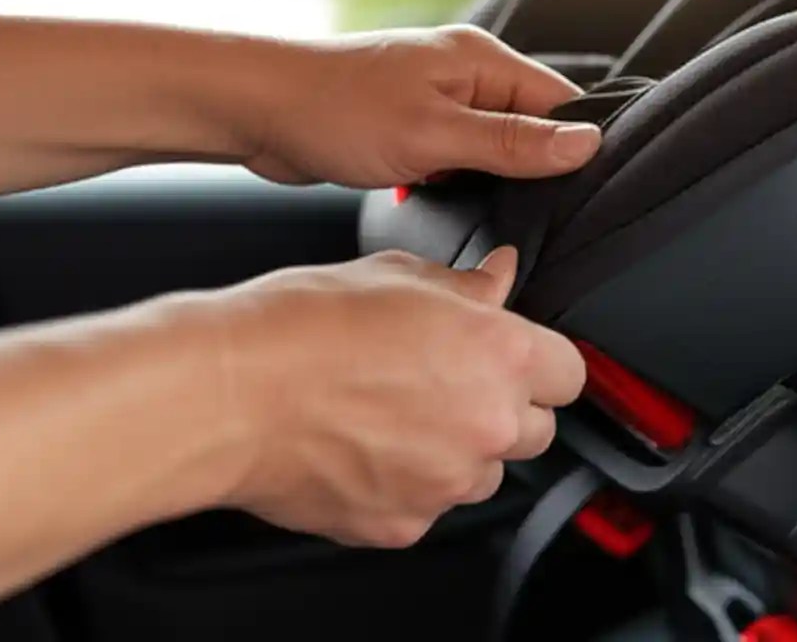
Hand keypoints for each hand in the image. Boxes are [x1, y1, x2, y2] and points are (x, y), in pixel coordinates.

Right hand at [194, 247, 584, 546]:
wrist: (226, 394)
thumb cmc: (298, 326)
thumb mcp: (394, 273)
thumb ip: (465, 286)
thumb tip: (499, 276)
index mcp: (498, 354)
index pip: (570, 372)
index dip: (540, 361)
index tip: (513, 357)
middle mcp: (486, 424)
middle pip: (536, 429)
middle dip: (504, 407)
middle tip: (444, 382)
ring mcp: (446, 482)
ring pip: (484, 472)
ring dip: (458, 449)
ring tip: (393, 413)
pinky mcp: (404, 523)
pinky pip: (429, 504)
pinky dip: (408, 483)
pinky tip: (363, 446)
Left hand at [247, 25, 602, 186]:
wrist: (257, 112)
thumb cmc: (335, 110)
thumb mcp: (435, 135)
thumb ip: (512, 143)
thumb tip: (586, 144)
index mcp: (481, 61)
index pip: (560, 103)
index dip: (575, 147)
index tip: (580, 193)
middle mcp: (464, 77)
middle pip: (530, 128)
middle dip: (531, 170)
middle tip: (528, 213)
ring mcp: (436, 103)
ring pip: (491, 150)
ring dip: (490, 181)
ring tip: (478, 206)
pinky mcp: (412, 130)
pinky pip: (455, 160)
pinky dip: (456, 184)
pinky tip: (444, 203)